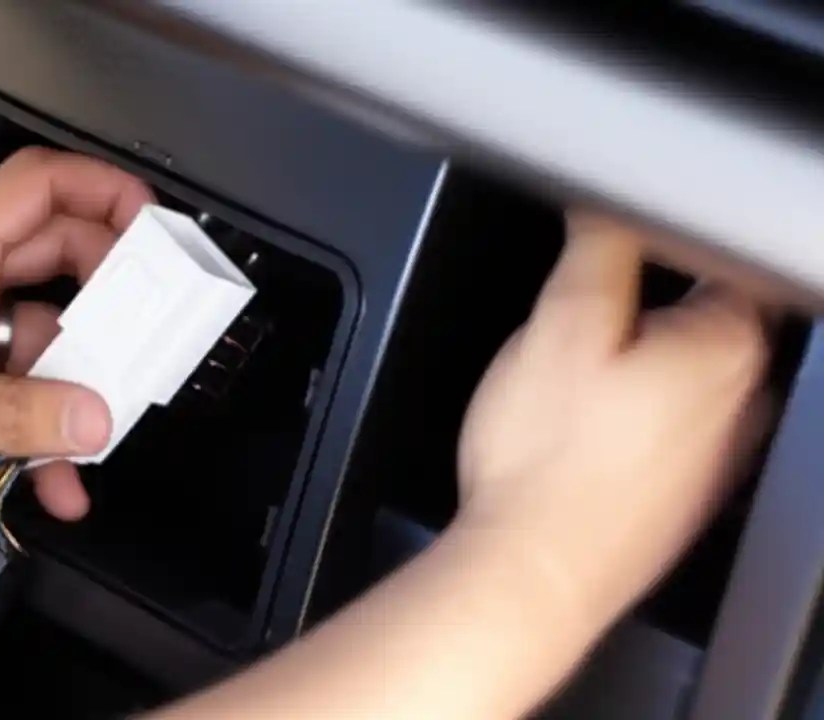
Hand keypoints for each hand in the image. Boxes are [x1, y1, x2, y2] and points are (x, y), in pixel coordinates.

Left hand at [0, 148, 151, 558]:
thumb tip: (90, 413)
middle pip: (56, 272)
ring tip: (98, 437)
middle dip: (110, 304)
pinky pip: (12, 418)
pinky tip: (52, 488)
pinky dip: (39, 450)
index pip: (33, 191)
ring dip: (75, 396)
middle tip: (152, 340)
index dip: (99, 192)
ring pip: (40, 357)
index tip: (154, 229)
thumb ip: (4, 411)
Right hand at [457, 212, 770, 630]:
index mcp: (727, 346)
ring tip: (567, 394)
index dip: (664, 245)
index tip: (613, 256)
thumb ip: (601, 247)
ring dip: (630, 371)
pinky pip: (663, 431)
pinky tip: (576, 441)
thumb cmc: (544, 460)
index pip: (726, 256)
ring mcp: (719, 454)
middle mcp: (743, 401)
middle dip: (641, 312)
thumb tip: (613, 202)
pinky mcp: (687, 493)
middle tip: (574, 332)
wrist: (531, 568)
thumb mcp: (560, 321)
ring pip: (679, 378)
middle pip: (702, 318)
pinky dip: (627, 423)